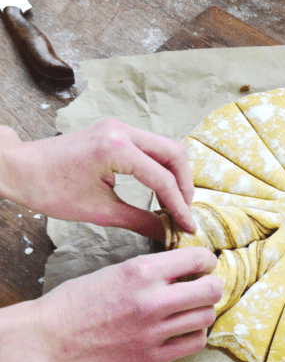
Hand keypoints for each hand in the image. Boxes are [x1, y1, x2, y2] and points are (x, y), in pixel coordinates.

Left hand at [0, 119, 195, 239]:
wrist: (19, 169)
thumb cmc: (49, 189)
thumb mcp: (98, 212)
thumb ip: (139, 221)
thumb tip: (166, 233)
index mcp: (115, 149)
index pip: (162, 179)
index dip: (180, 206)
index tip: (189, 227)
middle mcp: (121, 131)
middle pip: (175, 154)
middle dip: (185, 185)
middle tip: (184, 212)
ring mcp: (119, 128)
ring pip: (166, 148)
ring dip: (175, 176)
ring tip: (175, 203)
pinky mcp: (116, 132)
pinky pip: (151, 147)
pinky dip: (161, 168)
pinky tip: (159, 189)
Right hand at [0, 247, 222, 361]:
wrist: (50, 338)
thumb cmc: (79, 300)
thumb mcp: (117, 270)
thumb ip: (155, 269)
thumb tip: (188, 268)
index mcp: (141, 271)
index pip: (198, 259)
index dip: (206, 260)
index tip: (204, 265)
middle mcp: (152, 300)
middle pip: (211, 290)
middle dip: (212, 284)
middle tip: (203, 286)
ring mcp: (153, 331)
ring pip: (206, 317)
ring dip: (203, 310)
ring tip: (190, 308)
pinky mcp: (152, 357)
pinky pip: (195, 342)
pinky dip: (194, 333)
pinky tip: (182, 328)